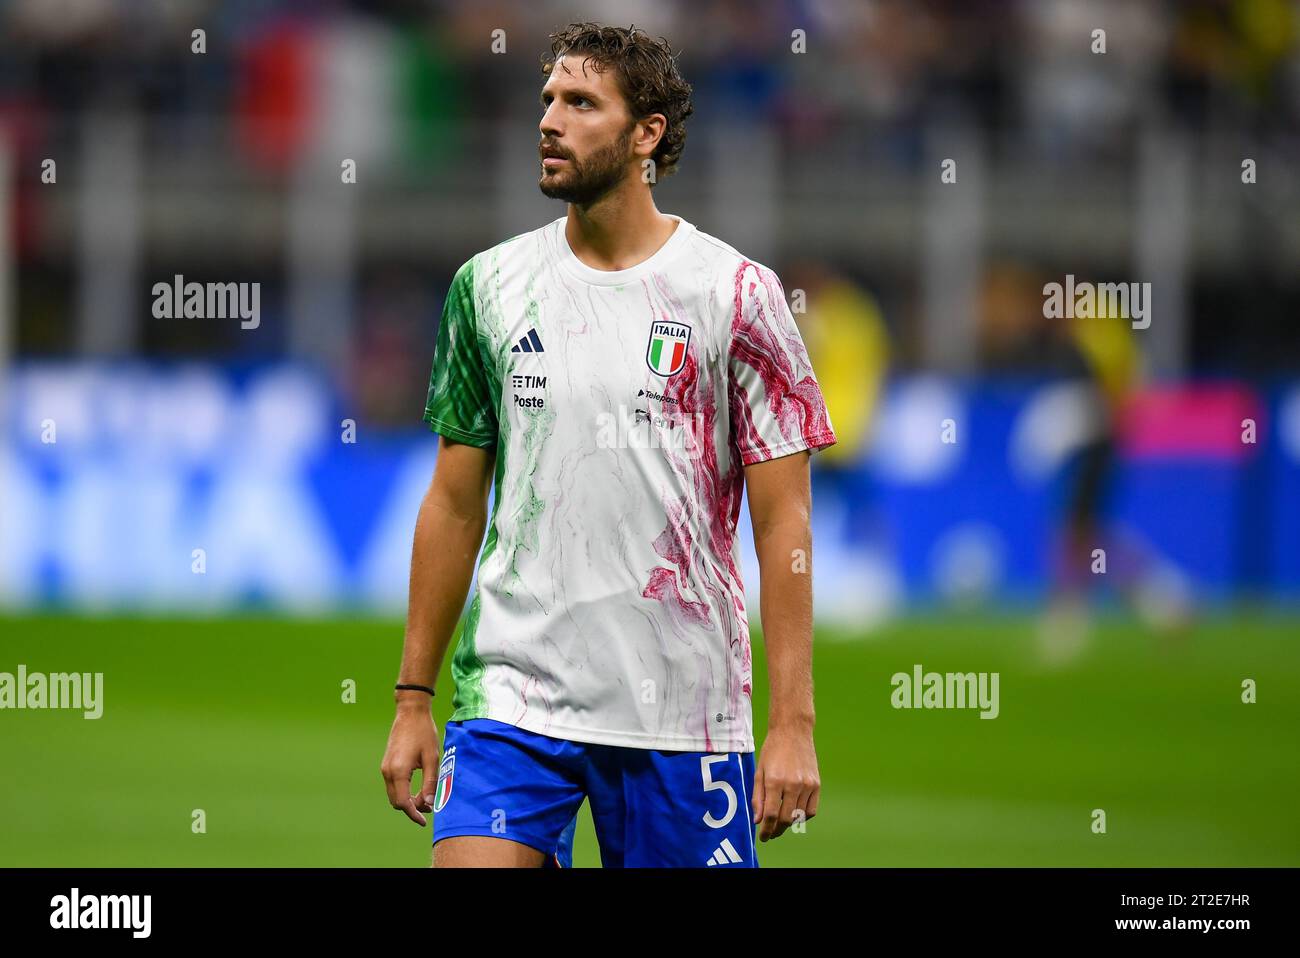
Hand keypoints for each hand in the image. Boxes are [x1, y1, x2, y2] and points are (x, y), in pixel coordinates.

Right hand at [380, 698, 440, 825]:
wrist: (410, 712)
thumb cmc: (424, 733)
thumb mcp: (432, 759)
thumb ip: (430, 783)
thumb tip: (428, 804)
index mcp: (399, 771)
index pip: (403, 803)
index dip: (414, 815)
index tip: (425, 821)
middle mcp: (388, 772)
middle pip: (396, 802)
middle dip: (412, 808)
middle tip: (429, 807)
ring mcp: (385, 768)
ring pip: (394, 794)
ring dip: (407, 800)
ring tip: (425, 797)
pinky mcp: (387, 764)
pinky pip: (393, 785)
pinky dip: (403, 791)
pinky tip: (417, 788)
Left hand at [752, 723, 819, 841]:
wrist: (793, 731)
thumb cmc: (772, 750)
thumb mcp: (759, 772)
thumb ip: (758, 797)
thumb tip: (758, 821)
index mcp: (775, 781)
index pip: (771, 815)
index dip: (766, 830)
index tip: (763, 837)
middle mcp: (793, 785)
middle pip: (785, 819)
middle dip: (776, 830)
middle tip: (770, 833)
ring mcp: (807, 785)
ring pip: (798, 817)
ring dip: (788, 824)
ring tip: (780, 823)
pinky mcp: (816, 784)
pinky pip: (811, 810)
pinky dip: (802, 816)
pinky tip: (794, 813)